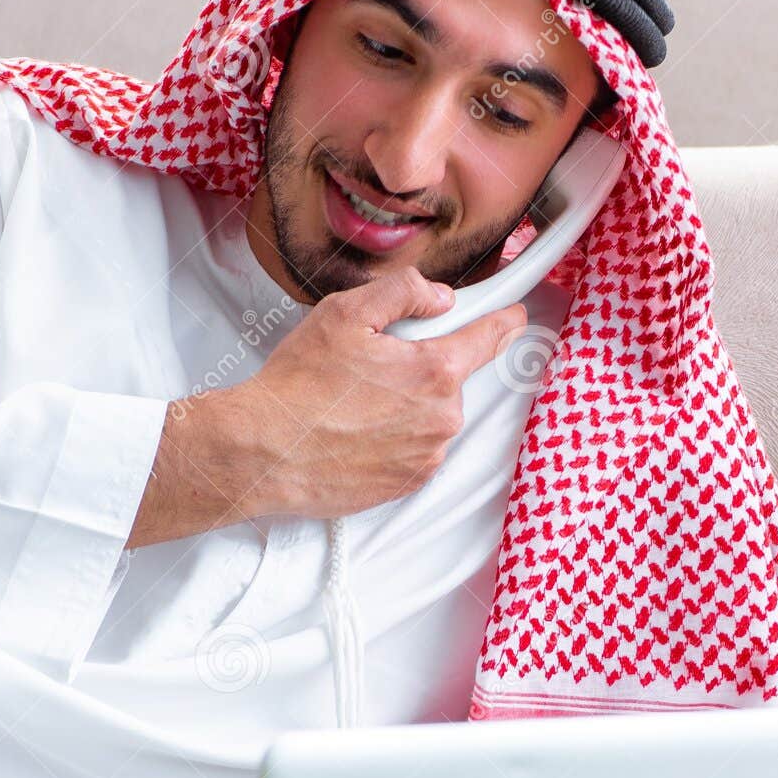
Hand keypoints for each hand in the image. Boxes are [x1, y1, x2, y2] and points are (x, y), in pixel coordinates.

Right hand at [225, 267, 527, 519]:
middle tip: (371, 366)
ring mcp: (426, 455)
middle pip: (450, 379)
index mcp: (435, 371)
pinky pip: (415, 449)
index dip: (503, 321)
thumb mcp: (345, 313)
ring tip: (354, 404)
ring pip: (431, 416)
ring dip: (405, 405)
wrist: (264, 452)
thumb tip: (440, 298)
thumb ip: (404, 293)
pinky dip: (394, 438)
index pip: (490, 339)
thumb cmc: (298, 385)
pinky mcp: (408, 484)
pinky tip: (355, 431)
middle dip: (420, 367)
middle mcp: (441, 418)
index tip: (513, 317)